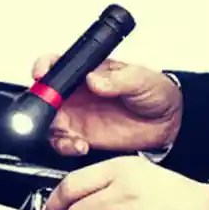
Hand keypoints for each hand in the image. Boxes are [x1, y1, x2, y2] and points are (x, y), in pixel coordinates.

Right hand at [31, 55, 181, 156]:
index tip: (42, 74)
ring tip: (70, 135)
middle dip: (40, 101)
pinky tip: (80, 146)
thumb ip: (119, 79)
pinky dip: (65, 146)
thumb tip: (95, 78)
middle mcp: (76, 92)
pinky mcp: (81, 137)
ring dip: (50, 128)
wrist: (168, 123)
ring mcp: (76, 115)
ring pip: (47, 121)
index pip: (57, 63)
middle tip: (50, 108)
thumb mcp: (141, 79)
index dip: (44, 66)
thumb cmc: (155, 93)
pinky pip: (61, 142)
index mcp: (88, 71)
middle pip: (44, 93)